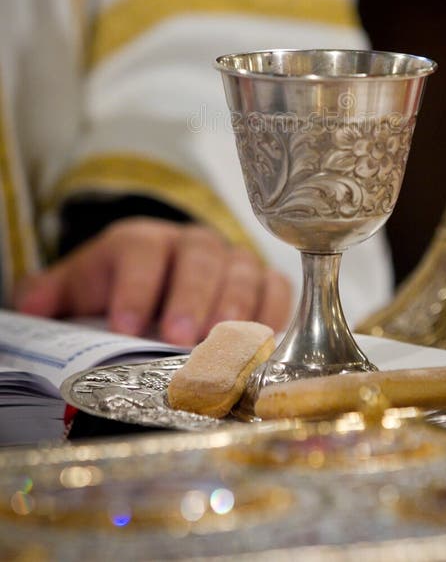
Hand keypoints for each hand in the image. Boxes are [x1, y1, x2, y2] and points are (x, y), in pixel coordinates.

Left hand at [14, 218, 291, 345]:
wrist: (164, 278)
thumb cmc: (122, 289)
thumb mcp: (84, 287)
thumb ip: (54, 294)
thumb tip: (31, 305)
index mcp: (143, 240)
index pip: (141, 253)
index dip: (135, 287)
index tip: (126, 326)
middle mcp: (191, 243)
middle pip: (197, 259)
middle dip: (189, 297)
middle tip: (179, 336)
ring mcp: (231, 259)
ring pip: (240, 271)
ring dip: (234, 307)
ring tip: (223, 342)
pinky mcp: (262, 279)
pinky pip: (276, 288)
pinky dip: (273, 312)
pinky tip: (262, 342)